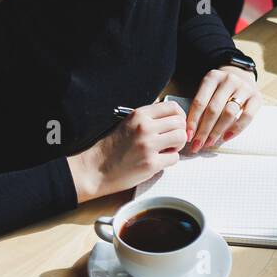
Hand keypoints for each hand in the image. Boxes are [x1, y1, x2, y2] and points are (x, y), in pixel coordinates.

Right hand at [67, 100, 186, 202]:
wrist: (96, 169)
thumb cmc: (112, 148)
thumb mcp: (129, 123)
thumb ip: (149, 118)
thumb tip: (171, 114)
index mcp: (139, 115)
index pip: (173, 107)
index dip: (180, 116)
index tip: (177, 124)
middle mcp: (145, 127)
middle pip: (180, 123)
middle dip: (179, 132)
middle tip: (171, 141)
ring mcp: (148, 145)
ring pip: (181, 138)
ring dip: (177, 145)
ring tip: (166, 150)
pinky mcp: (150, 164)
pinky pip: (175, 158)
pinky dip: (170, 160)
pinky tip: (159, 161)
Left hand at [185, 65, 260, 152]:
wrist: (242, 77)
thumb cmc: (220, 90)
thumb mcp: (208, 91)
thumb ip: (201, 107)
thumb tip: (191, 133)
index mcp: (212, 77)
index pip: (199, 102)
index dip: (193, 121)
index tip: (188, 136)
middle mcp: (229, 80)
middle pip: (213, 109)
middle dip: (204, 130)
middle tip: (197, 145)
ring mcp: (244, 88)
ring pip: (229, 113)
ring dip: (217, 131)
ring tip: (210, 142)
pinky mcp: (256, 97)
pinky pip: (247, 116)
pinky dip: (236, 129)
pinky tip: (226, 137)